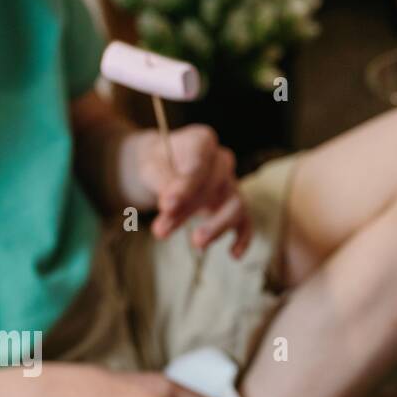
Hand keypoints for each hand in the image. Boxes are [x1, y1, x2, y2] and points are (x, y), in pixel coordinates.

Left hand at [122, 125, 252, 257]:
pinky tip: (234, 254)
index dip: (184, 186)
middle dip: (187, 211)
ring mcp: (232, 184)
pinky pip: (245, 222)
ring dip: (216, 227)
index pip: (198, 164)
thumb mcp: (151, 166)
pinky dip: (242, 238)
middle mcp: (222, 161)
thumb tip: (170, 205)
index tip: (167, 206)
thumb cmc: (159, 164)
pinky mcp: (235, 206)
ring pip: (234, 206)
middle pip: (213, 187)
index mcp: (201, 141)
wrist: (165, 169)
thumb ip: (161, 182)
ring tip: (197, 243)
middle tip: (161, 231)